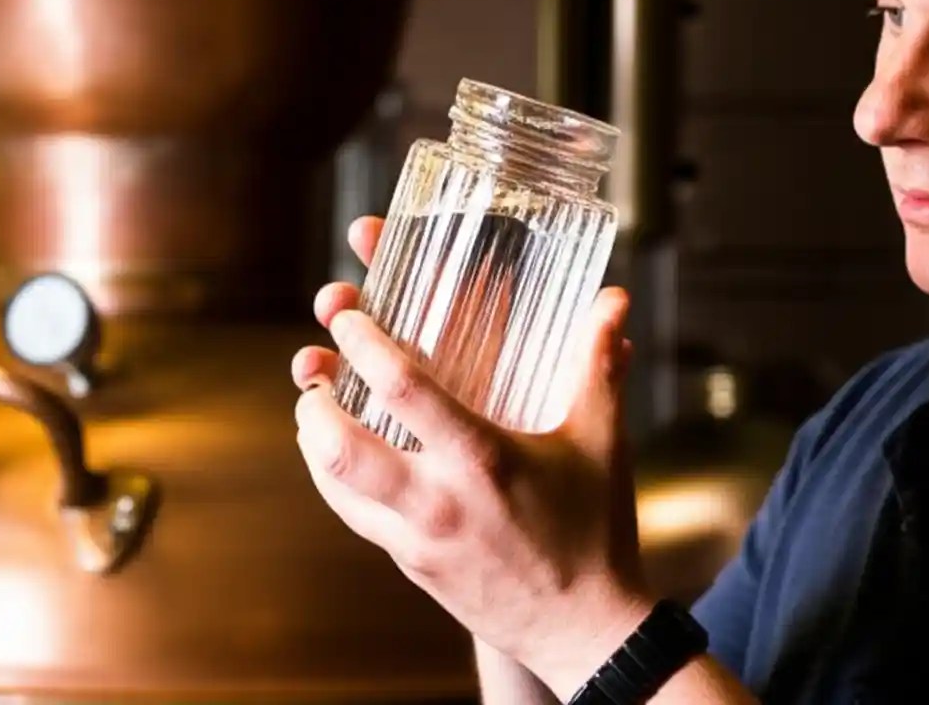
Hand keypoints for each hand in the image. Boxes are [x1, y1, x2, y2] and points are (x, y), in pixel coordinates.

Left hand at [291, 217, 652, 698]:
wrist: (585, 629)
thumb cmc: (596, 529)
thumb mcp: (603, 441)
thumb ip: (598, 364)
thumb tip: (614, 299)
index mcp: (483, 459)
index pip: (403, 389)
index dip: (364, 344)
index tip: (350, 317)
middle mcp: (440, 499)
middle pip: (339, 446)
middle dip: (314, 400)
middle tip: (314, 368)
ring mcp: (419, 538)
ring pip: (334, 485)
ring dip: (313, 440)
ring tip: (316, 407)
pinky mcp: (412, 564)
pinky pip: (355, 515)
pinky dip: (336, 479)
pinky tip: (344, 459)